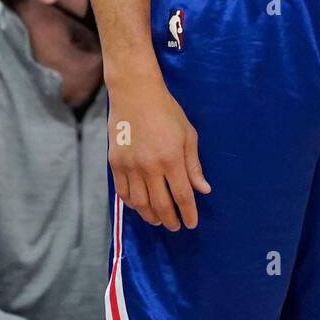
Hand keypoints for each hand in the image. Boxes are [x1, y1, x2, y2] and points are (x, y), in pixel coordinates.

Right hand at [107, 69, 210, 230]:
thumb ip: (193, 164)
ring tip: (159, 220)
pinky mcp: (115, 162)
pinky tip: (140, 206)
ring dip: (151, 216)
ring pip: (140, 203)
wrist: (135, 93)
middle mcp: (150, 165)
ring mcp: (130, 165)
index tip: (191, 223)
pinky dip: (132, 204)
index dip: (188, 213)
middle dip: (171, 220)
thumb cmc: (166, 110)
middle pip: (161, 205)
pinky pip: (123, 192)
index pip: (182, 196)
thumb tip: (203, 189)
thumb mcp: (187, 134)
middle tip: (176, 226)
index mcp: (171, 158)